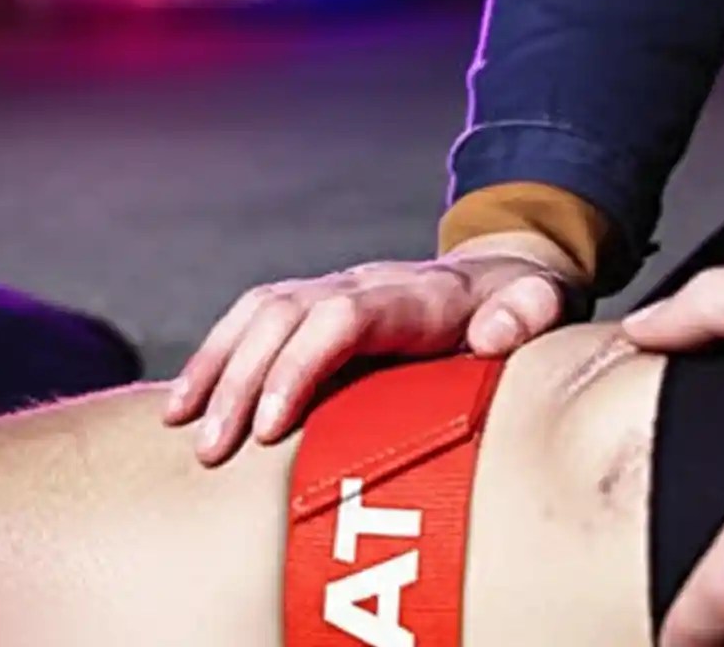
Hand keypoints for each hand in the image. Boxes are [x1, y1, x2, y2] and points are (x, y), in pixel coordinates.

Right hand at [168, 231, 586, 465]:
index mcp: (411, 295)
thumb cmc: (519, 306)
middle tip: (212, 450)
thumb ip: (526, 315)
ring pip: (256, 313)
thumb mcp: (542, 304)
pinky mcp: (313, 302)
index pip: (339, 320)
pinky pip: (251, 317)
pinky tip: (186, 398)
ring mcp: (331, 288)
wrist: (498, 274)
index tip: (272, 428)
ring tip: (182, 425)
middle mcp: (360, 284)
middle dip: (241, 382)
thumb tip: (492, 333)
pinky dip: (215, 354)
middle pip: (283, 317)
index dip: (299, 368)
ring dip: (216, 366)